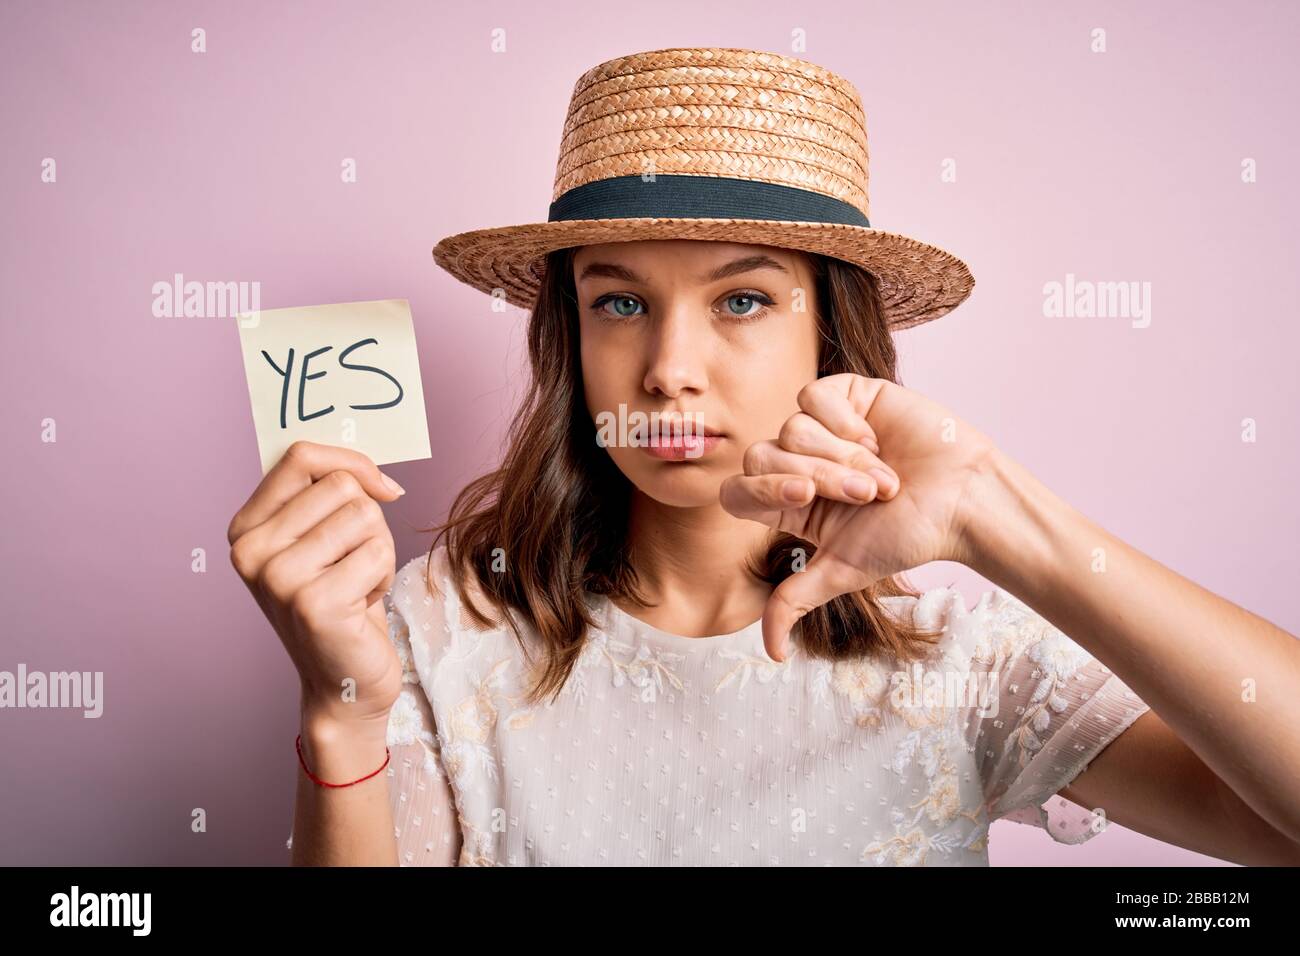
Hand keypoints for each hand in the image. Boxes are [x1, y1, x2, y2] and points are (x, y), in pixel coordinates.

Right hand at [228, 440, 405, 728]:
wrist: (343, 681)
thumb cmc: (341, 601)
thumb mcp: (323, 539)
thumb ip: (328, 494)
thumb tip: (373, 470)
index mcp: (246, 528)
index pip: (300, 455)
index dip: (352, 461)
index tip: (380, 487)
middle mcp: (250, 550)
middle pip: (342, 484)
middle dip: (369, 519)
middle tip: (354, 562)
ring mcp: (278, 577)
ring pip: (364, 515)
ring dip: (378, 549)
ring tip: (357, 583)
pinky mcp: (313, 603)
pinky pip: (378, 553)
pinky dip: (383, 577)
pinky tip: (361, 606)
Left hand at [719, 374, 998, 660]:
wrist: (960, 499)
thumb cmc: (907, 537)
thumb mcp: (843, 571)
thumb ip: (795, 599)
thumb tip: (770, 653)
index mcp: (788, 504)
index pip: (738, 491)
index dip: (762, 488)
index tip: (805, 495)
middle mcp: (797, 463)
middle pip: (762, 456)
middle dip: (816, 474)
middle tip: (865, 494)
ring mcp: (819, 428)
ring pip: (791, 428)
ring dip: (843, 457)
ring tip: (882, 476)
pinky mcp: (843, 396)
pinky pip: (813, 396)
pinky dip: (844, 420)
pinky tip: (875, 438)